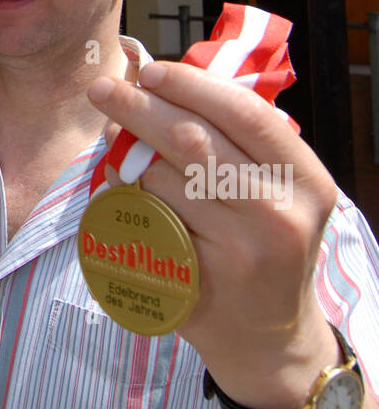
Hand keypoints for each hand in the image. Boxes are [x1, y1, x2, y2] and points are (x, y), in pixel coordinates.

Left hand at [88, 62, 338, 404]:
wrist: (269, 339)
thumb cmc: (265, 245)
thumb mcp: (276, 191)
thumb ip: (236, 141)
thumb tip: (161, 82)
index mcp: (305, 180)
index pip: (244, 113)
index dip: (191, 85)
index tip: (150, 70)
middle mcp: (278, 213)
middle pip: (194, 140)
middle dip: (140, 106)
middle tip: (103, 88)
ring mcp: (237, 250)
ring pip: (162, 179)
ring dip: (128, 154)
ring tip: (116, 144)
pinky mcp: (198, 279)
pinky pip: (144, 219)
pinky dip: (124, 195)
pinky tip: (119, 187)